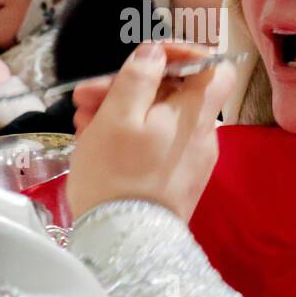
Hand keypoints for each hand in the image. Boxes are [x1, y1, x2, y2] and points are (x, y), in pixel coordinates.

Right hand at [67, 42, 235, 222]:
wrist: (122, 245)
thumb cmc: (116, 174)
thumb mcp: (118, 115)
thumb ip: (139, 76)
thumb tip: (156, 51)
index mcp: (195, 116)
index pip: (213, 68)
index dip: (184, 53)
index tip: (147, 56)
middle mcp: (201, 137)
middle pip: (173, 94)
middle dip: (128, 86)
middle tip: (85, 96)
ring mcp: (190, 163)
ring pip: (158, 120)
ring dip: (120, 111)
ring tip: (81, 121)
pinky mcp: (174, 184)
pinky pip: (155, 146)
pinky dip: (129, 137)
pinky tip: (95, 142)